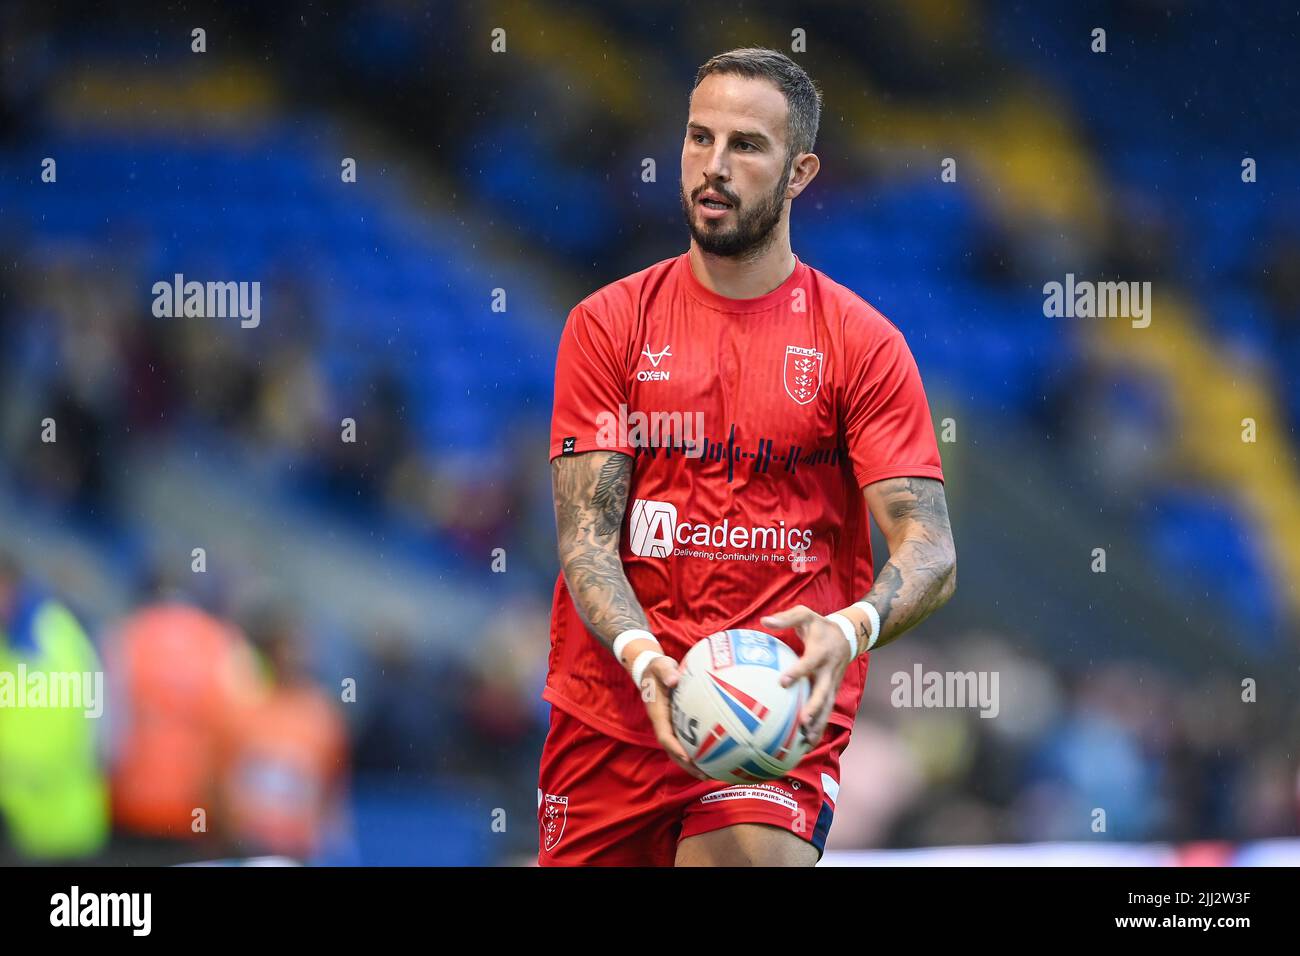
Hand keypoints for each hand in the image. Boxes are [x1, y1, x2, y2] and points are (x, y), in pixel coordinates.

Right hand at [627, 647, 710, 781]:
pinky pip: (687, 742)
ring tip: (713, 776)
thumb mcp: (659, 665)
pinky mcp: (677, 725)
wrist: (651, 670)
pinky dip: (699, 753)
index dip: (675, 749)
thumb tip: (674, 679)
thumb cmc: (657, 668)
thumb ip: (666, 671)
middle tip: (706, 776)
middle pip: (673, 752)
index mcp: (657, 714)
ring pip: (680, 751)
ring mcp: (670, 727)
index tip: (688, 759)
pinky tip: (716, 758)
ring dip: (694, 765)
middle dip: (688, 766)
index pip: (665, 736)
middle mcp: (663, 724)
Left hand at [760, 605, 853, 745]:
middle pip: (823, 692)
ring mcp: (832, 684)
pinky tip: (805, 744)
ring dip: (818, 724)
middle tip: (802, 721)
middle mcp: (828, 671)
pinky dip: (817, 727)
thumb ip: (786, 617)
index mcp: (820, 652)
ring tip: (806, 742)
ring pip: (827, 707)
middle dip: (814, 707)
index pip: (809, 663)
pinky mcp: (831, 692)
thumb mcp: (805, 615)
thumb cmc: (819, 626)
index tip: (783, 682)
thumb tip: (765, 620)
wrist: (848, 636)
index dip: (797, 672)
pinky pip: (825, 712)